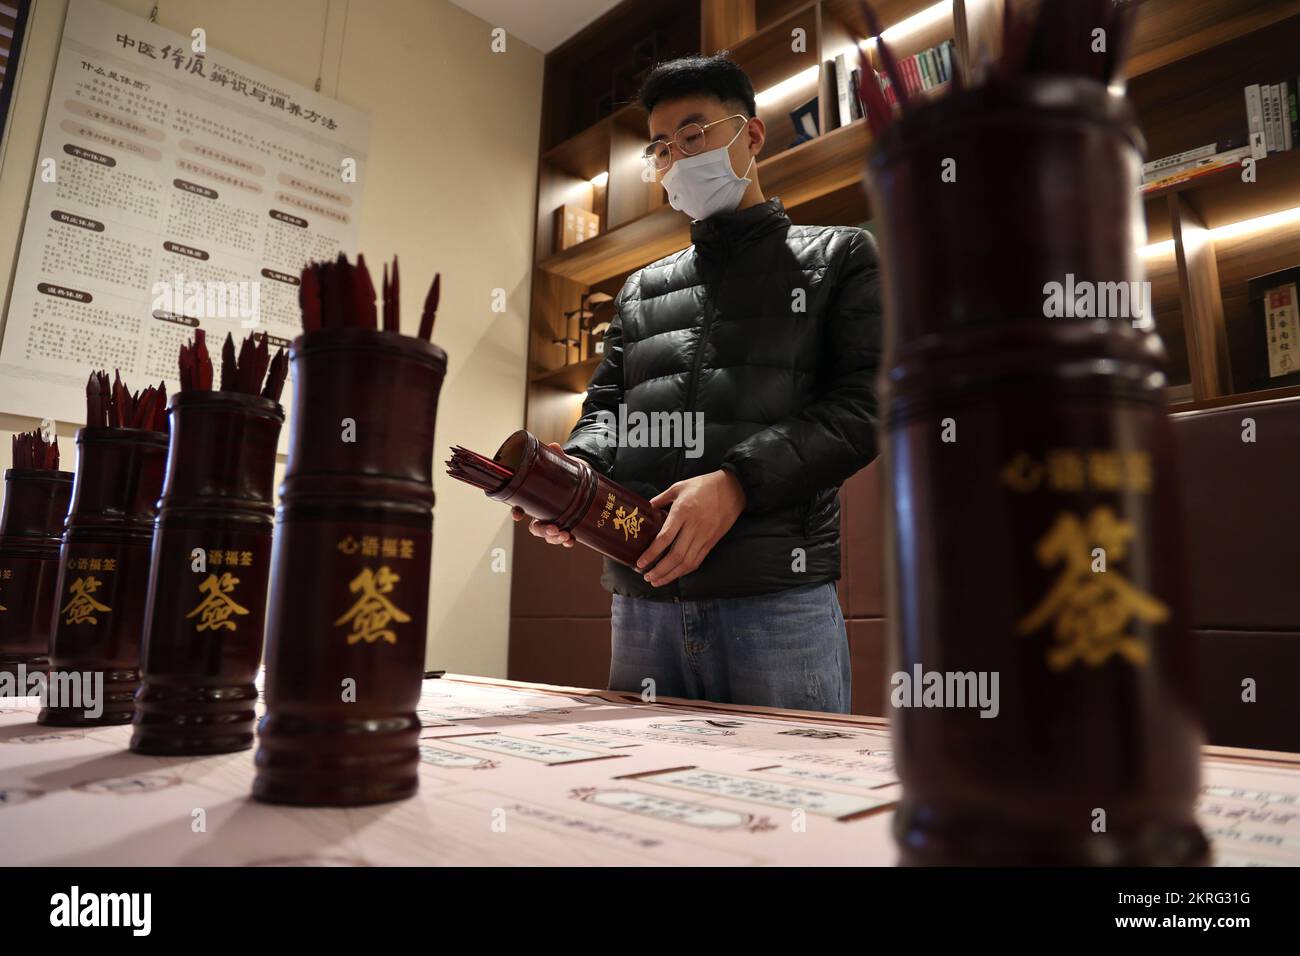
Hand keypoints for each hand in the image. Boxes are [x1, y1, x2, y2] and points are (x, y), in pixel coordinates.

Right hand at [511, 442, 573, 546]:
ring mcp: (554, 520)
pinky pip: (562, 538)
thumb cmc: (566, 471)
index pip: (520, 506)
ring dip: (554, 538)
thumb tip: (555, 447)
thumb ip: (557, 457)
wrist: (583, 478)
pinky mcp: (567, 524)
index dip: (517, 512)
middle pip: (534, 527)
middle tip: (552, 528)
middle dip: (541, 530)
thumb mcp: (562, 463)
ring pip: (547, 535)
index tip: (518, 515)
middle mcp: (542, 512)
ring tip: (564, 535)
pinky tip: (571, 540)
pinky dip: (566, 541)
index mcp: (535, 497)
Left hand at [638, 470, 745, 587]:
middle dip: (659, 570)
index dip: (651, 553)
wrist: (733, 489)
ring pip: (687, 563)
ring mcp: (704, 536)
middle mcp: (694, 527)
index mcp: (683, 512)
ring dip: (670, 575)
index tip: (640, 563)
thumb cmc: (704, 485)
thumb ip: (662, 497)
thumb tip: (648, 506)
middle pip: (675, 556)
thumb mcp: (680, 486)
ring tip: (656, 581)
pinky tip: (674, 574)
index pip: (665, 538)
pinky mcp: (712, 542)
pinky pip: (697, 561)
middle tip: (646, 576)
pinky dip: (684, 571)